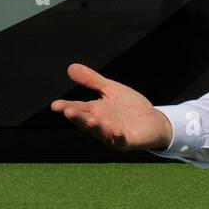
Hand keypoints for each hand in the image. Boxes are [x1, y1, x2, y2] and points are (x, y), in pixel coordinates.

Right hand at [50, 63, 173, 151]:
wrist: (154, 121)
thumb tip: (71, 67)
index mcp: (95, 111)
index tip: (55, 105)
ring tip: (90, 120)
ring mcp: (112, 135)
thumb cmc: (130, 106)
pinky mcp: (127, 141)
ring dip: (95, 127)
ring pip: (101, 132)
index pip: (77, 109)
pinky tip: (117, 132)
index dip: (66, 107)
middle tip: (69, 111)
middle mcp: (101, 124)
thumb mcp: (111, 90)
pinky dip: (118, 137)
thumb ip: (93, 81)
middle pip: (85, 122)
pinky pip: (121, 141)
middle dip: (78, 117)